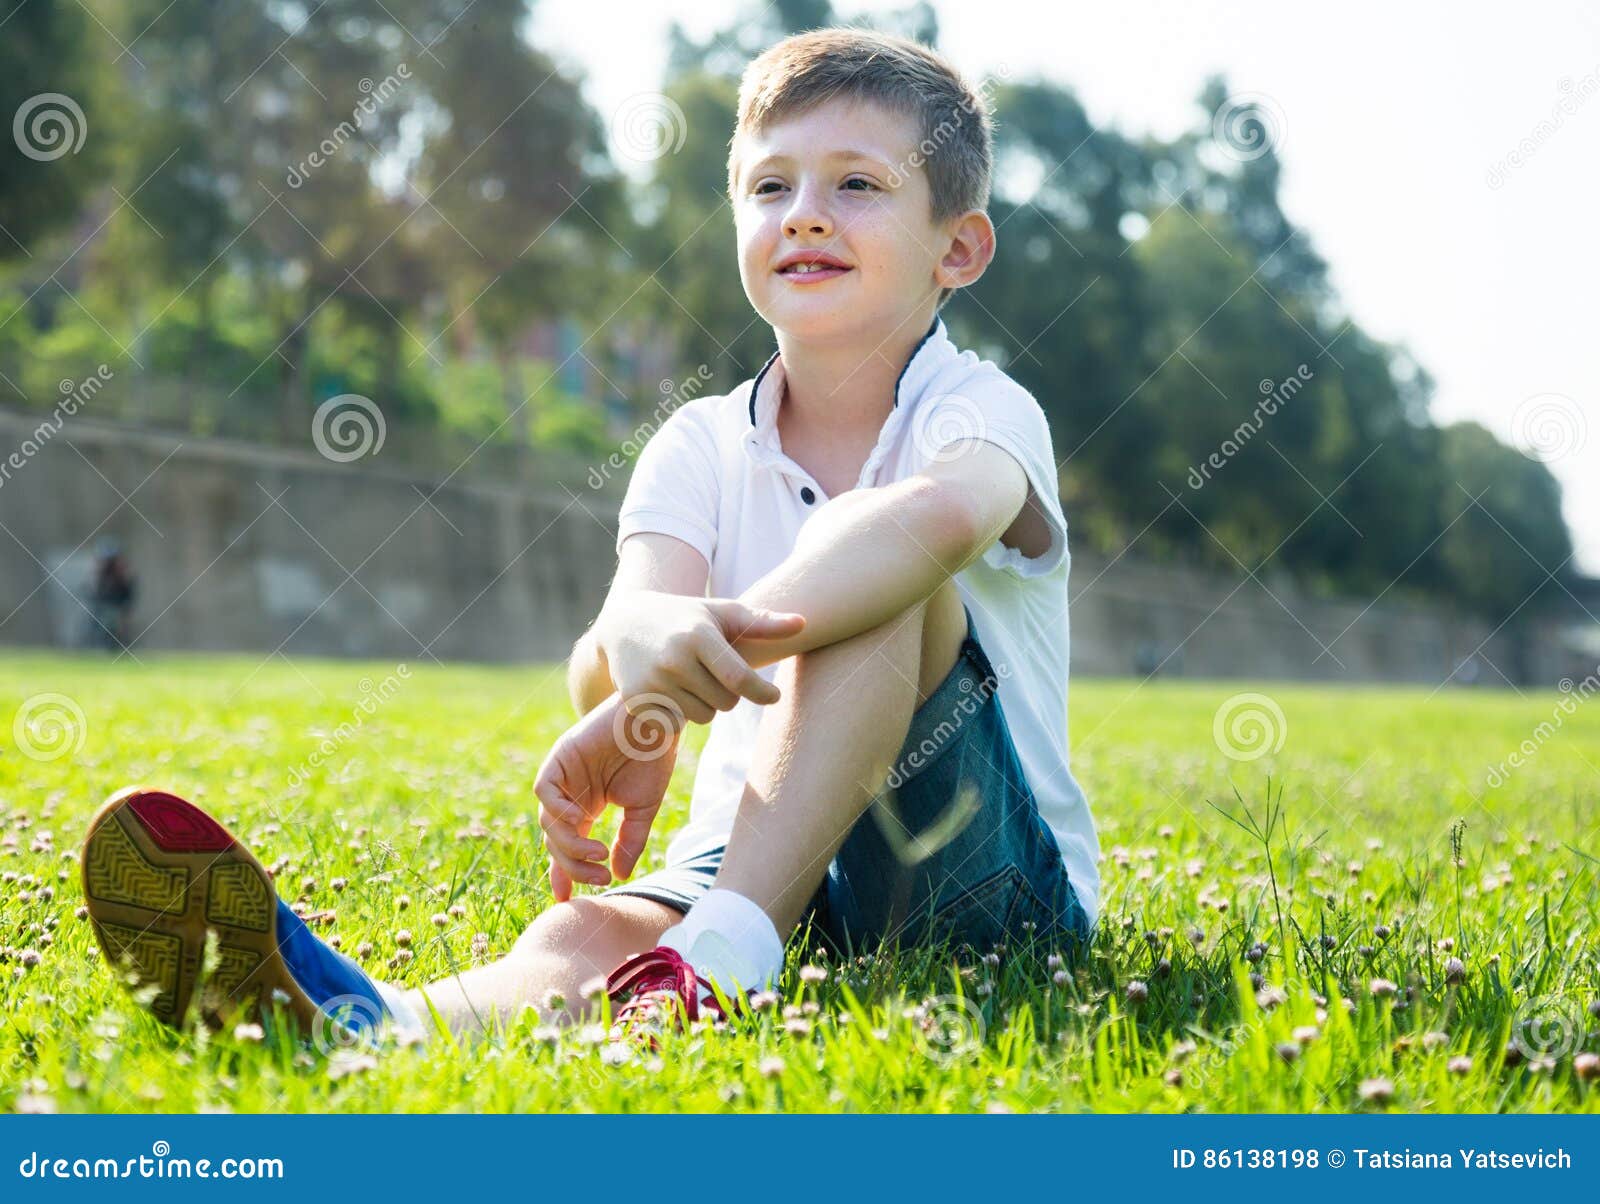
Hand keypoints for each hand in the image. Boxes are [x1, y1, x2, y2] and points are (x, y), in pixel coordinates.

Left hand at [533, 693, 682, 901]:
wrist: (659, 719)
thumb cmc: (654, 758)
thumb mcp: (643, 809)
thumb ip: (630, 841)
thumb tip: (620, 874)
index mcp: (588, 804)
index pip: (567, 845)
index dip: (565, 873)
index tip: (568, 900)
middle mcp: (571, 793)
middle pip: (557, 839)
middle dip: (573, 865)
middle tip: (599, 877)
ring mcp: (563, 775)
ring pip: (548, 821)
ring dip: (570, 845)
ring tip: (598, 854)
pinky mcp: (560, 758)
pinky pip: (544, 792)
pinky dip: (557, 812)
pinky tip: (581, 824)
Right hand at [593, 593, 804, 723]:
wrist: (624, 623)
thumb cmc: (686, 617)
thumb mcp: (721, 613)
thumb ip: (762, 622)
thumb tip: (804, 622)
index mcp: (698, 636)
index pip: (740, 679)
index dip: (762, 693)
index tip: (773, 696)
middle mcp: (673, 659)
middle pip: (725, 703)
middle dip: (729, 694)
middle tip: (715, 676)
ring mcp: (652, 681)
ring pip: (703, 717)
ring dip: (706, 705)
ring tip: (693, 681)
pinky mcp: (635, 699)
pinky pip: (676, 725)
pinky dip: (679, 714)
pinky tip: (671, 692)